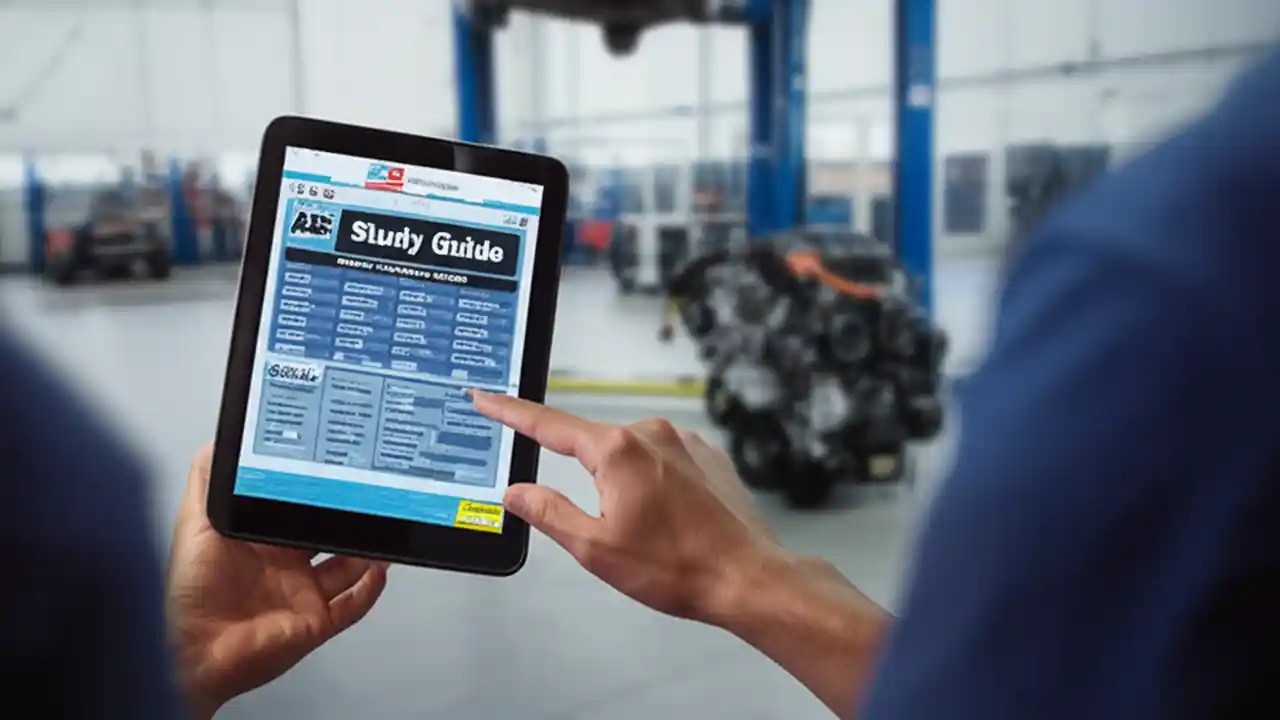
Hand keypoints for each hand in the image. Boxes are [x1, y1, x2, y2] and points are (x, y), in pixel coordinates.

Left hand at [167, 446, 388, 718]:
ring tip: (383, 530)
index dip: (318, 495)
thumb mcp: (194, 526)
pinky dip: (371, 589)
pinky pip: (353, 606)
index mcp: (261, 544)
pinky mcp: (315, 622)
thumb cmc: (186, 597)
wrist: (192, 652)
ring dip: (369, 551)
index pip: (299, 512)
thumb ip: (207, 485)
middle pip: (330, 538)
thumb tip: (215, 444)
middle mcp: (285, 568)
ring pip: (349, 568)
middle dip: (351, 520)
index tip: (335, 473)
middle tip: (368, 498)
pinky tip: (379, 570)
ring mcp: (302, 595)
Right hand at [472, 392, 889, 717]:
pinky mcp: (706, 454)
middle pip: (593, 447)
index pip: (547, 424)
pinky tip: (670, 523)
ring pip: (629, 457)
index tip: (486, 397)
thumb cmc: (678, 567)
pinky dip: (654, 487)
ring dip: (625, 488)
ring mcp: (683, 440)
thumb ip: (548, 512)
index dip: (510, 412)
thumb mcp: (595, 548)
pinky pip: (662, 462)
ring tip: (652, 536)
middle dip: (589, 483)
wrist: (747, 576)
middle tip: (615, 532)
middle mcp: (650, 433)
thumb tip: (516, 492)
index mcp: (616, 450)